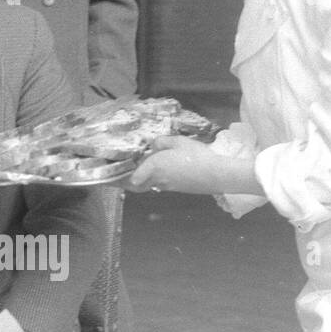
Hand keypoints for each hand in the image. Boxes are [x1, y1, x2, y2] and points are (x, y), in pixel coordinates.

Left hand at [128, 137, 255, 194]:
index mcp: (154, 166)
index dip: (122, 177)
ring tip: (142, 171)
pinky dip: (157, 180)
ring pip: (149, 185)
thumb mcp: (179, 142)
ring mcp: (167, 187)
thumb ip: (163, 142)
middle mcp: (157, 179)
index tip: (115, 175)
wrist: (216, 175)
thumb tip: (153, 145)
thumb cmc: (196, 156)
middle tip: (121, 177)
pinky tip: (163, 171)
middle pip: (137, 185)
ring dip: (143, 180)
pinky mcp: (176, 190)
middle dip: (128, 182)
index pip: (133, 176)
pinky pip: (160, 185)